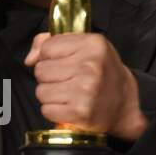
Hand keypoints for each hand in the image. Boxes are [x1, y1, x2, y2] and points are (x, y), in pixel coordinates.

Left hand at [24, 32, 148, 140]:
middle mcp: (90, 66)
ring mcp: (85, 91)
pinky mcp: (80, 112)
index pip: (47, 48)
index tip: (62, 62)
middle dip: (49, 77)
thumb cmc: (102, 72)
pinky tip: (68, 106)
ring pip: (41, 91)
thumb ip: (52, 42)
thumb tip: (29, 59)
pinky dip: (54, 110)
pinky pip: (46, 110)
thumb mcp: (86, 46)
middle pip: (41, 70)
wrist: (126, 104)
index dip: (49, 56)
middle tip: (66, 80)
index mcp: (92, 44)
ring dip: (50, 95)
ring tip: (67, 94)